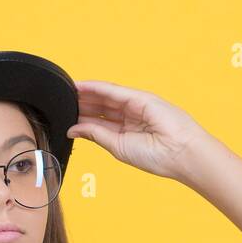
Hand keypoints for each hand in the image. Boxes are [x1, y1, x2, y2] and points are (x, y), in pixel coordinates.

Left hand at [67, 80, 210, 181]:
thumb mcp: (117, 147)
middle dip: (81, 105)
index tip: (66, 116)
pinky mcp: (139, 98)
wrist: (179, 153)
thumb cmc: (156, 156)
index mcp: (126, 133)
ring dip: (86, 95)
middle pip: (100, 108)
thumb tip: (74, 129)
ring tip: (67, 92)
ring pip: (105, 98)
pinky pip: (113, 91)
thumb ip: (96, 135)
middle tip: (62, 102)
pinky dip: (97, 88)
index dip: (83, 118)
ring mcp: (135, 106)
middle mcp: (130, 117)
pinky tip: (82, 86)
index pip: (100, 122)